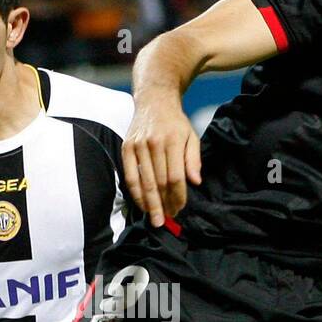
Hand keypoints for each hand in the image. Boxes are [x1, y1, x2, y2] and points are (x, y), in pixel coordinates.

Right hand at [122, 99, 201, 225]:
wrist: (154, 101)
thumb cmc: (176, 122)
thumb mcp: (191, 136)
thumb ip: (193, 160)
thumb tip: (196, 182)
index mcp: (173, 141)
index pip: (175, 177)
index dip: (178, 196)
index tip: (179, 209)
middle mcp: (154, 143)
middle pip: (159, 182)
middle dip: (163, 204)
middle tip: (166, 220)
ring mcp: (138, 146)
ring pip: (144, 182)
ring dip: (150, 203)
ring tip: (155, 219)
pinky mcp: (126, 148)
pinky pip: (130, 177)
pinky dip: (136, 194)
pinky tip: (143, 205)